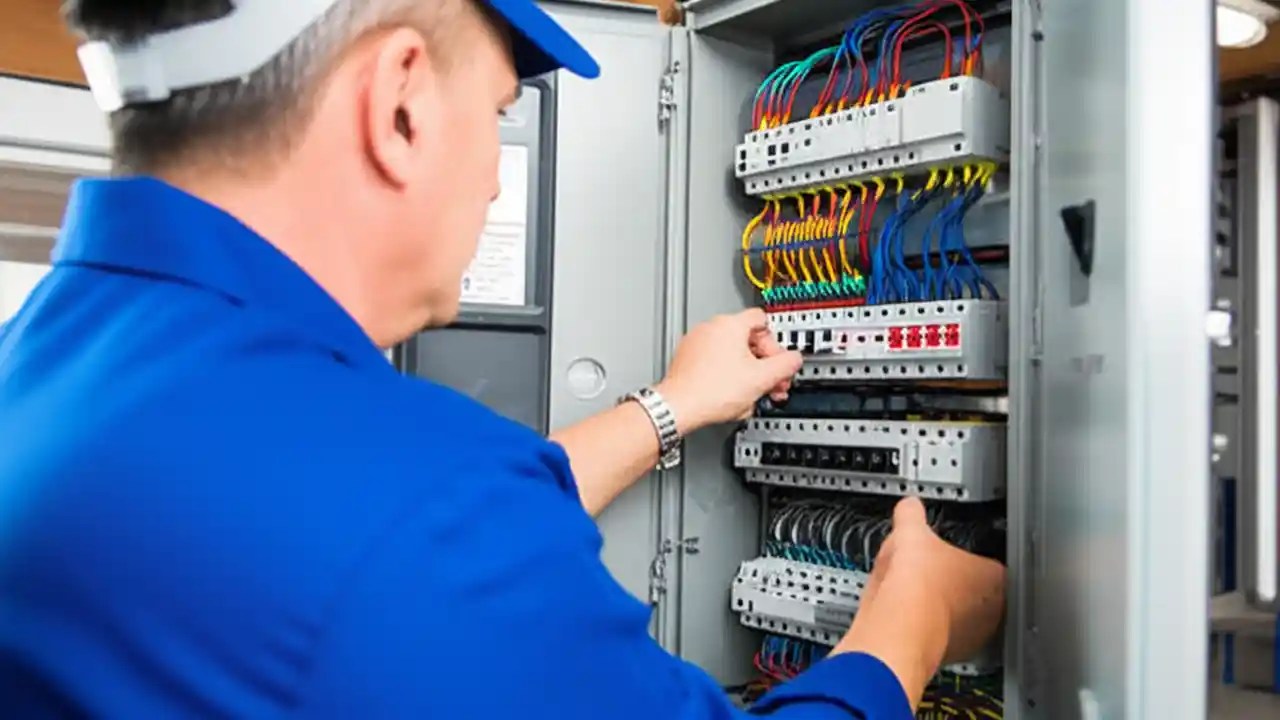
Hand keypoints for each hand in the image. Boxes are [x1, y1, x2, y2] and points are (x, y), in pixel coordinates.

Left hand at [655, 309, 802, 433]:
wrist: (679, 407)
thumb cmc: (711, 391)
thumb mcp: (762, 378)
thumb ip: (785, 364)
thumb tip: (794, 360)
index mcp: (729, 325)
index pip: (762, 320)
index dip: (775, 342)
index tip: (779, 359)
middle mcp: (710, 329)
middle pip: (748, 340)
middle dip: (763, 365)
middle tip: (771, 382)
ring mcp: (696, 344)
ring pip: (732, 356)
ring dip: (747, 374)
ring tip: (751, 394)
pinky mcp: (687, 360)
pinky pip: (715, 365)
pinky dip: (727, 378)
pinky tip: (732, 397)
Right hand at [866, 498, 1005, 663]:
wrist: (898, 628)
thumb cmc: (918, 586)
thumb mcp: (912, 533)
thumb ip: (912, 515)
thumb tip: (908, 507)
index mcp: (996, 577)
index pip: (990, 560)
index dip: (968, 553)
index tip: (951, 551)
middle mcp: (993, 611)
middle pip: (976, 589)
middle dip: (955, 581)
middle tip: (932, 570)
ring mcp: (973, 638)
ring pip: (959, 615)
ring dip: (942, 606)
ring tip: (916, 592)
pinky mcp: (949, 656)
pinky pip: (939, 634)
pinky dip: (927, 625)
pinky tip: (908, 613)